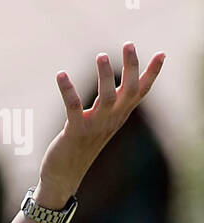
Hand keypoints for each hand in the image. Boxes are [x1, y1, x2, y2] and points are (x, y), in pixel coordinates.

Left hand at [36, 42, 164, 206]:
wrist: (63, 178)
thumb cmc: (81, 147)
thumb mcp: (101, 124)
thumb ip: (111, 105)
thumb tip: (119, 85)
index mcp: (118, 116)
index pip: (140, 93)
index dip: (152, 74)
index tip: (161, 54)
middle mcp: (110, 120)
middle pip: (128, 91)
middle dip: (131, 67)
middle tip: (129, 44)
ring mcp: (94, 127)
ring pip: (106, 98)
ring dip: (105, 76)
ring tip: (101, 55)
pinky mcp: (74, 132)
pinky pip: (73, 107)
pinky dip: (67, 90)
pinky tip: (61, 74)